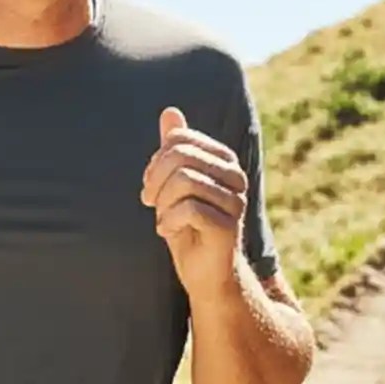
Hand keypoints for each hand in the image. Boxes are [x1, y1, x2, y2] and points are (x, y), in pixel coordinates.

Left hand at [140, 107, 247, 298]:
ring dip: (161, 203)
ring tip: (161, 217)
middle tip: (149, 200)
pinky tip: (165, 231)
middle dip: (155, 179)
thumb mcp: (174, 183)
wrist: (204, 271)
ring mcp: (236, 202)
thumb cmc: (187, 225)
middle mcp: (236, 177)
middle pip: (181, 156)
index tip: (150, 183)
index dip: (156, 160)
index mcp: (224, 161)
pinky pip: (188, 209)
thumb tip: (170, 112)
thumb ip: (174, 149)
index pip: (180, 139)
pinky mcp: (229, 227)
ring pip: (183, 181)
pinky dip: (167, 221)